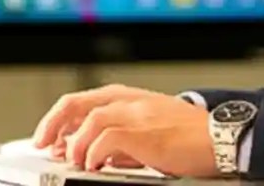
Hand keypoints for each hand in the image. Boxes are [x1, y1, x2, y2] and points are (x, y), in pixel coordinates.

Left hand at [31, 84, 218, 176]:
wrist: (220, 137)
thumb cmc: (189, 135)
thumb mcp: (150, 129)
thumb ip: (121, 138)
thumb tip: (96, 155)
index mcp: (128, 97)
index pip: (81, 100)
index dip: (57, 119)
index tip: (48, 138)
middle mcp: (129, 101)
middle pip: (76, 104)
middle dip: (52, 125)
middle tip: (44, 146)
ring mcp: (136, 114)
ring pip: (89, 120)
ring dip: (74, 144)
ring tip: (73, 161)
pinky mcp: (144, 133)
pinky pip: (106, 139)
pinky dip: (93, 152)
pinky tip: (93, 165)